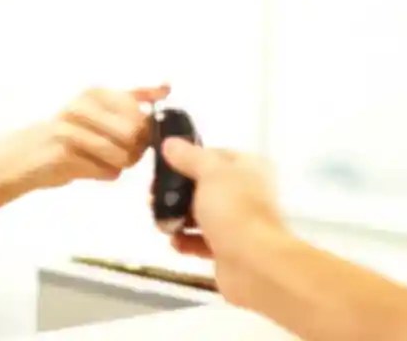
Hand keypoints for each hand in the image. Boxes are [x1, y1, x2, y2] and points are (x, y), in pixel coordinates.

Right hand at [32, 84, 169, 188]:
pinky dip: (107, 174)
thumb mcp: (98, 106)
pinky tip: (94, 168)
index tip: (137, 134)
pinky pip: (108, 171)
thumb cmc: (70, 130)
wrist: (27, 153)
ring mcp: (72, 131)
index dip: (145, 128)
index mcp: (95, 93)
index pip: (137, 110)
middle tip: (125, 153)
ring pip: (123, 155)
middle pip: (134, 134)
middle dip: (136, 148)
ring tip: (109, 161)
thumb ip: (133, 97)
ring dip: (122, 163)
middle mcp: (83, 107)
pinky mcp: (65, 156)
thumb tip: (166, 87)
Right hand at [161, 139, 290, 303]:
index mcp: (250, 167)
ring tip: (160, 221)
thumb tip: (170, 142)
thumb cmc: (234, 209)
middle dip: (178, 191)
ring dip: (178, 218)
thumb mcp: (210, 173)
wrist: (253, 263)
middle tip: (153, 196)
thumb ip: (189, 156)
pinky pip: (203, 241)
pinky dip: (187, 241)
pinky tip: (174, 242)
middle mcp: (247, 192)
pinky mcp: (229, 249)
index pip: (215, 155)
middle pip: (206, 186)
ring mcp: (239, 222)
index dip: (189, 158)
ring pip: (202, 214)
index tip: (163, 165)